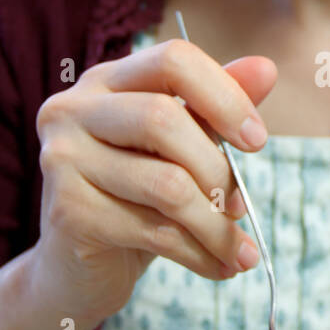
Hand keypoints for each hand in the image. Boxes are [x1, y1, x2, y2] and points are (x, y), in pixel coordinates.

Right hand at [33, 39, 276, 317]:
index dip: (225, 96)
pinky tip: (218, 267)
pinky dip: (198, 253)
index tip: (257, 140)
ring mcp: (62, 158)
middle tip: (240, 206)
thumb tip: (266, 70)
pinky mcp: (67, 210)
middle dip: (217, 169)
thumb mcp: (180, 150)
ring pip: (165, 184)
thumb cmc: (136, 200)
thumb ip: (216, 109)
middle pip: (164, 118)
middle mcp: (73, 109)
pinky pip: (153, 229)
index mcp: (105, 81)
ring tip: (240, 252)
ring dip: (215, 225)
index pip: (173, 60)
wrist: (77, 269)